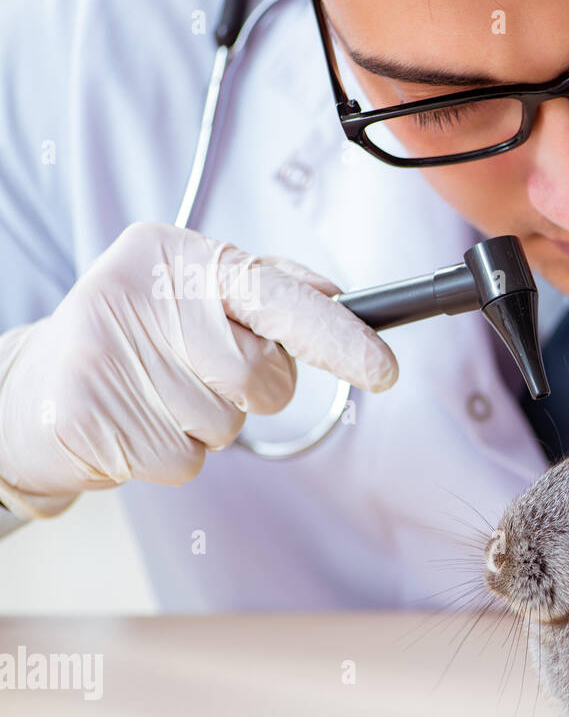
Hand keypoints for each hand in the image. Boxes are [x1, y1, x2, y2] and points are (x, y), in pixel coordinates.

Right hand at [0, 222, 397, 517]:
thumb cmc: (131, 340)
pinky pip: (186, 460)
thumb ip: (268, 289)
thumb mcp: (195, 294)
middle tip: (193, 374)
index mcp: (174, 256)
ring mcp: (111, 354)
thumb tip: (337, 296)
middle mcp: (141, 295)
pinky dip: (168, 454)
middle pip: (261, 374)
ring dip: (201, 424)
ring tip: (151, 396)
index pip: (275, 293)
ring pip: (226, 424)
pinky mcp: (90, 414)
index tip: (384, 371)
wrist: (30, 392)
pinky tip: (132, 424)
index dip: (336, 336)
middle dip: (246, 391)